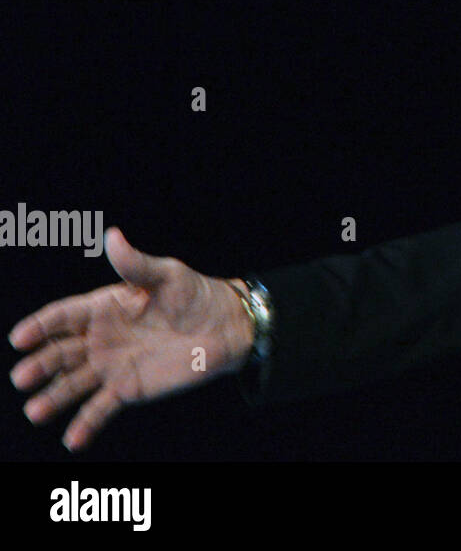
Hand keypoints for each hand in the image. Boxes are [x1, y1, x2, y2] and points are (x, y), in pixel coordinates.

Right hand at [8, 227, 253, 450]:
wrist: (225, 326)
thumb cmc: (195, 294)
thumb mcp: (167, 274)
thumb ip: (136, 263)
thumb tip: (112, 236)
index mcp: (104, 307)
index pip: (63, 316)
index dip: (41, 325)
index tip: (20, 337)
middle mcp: (99, 338)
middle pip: (61, 352)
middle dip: (41, 364)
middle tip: (23, 376)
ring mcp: (110, 366)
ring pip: (74, 384)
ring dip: (54, 398)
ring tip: (36, 411)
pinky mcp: (127, 389)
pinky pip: (100, 409)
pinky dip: (85, 425)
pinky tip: (71, 441)